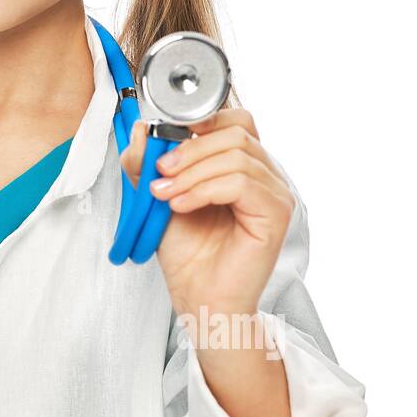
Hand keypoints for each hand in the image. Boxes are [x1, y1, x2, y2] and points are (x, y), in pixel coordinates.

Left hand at [119, 109, 295, 318]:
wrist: (199, 296)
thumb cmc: (188, 251)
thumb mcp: (157, 194)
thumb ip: (147, 161)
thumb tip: (140, 129)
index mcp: (243, 164)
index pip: (235, 119)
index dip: (200, 120)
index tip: (163, 137)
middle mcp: (266, 174)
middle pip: (235, 132)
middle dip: (189, 147)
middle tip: (160, 170)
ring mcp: (275, 193)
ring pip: (236, 156)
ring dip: (191, 172)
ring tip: (164, 194)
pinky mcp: (276, 214)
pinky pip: (240, 183)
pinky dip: (203, 190)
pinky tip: (181, 206)